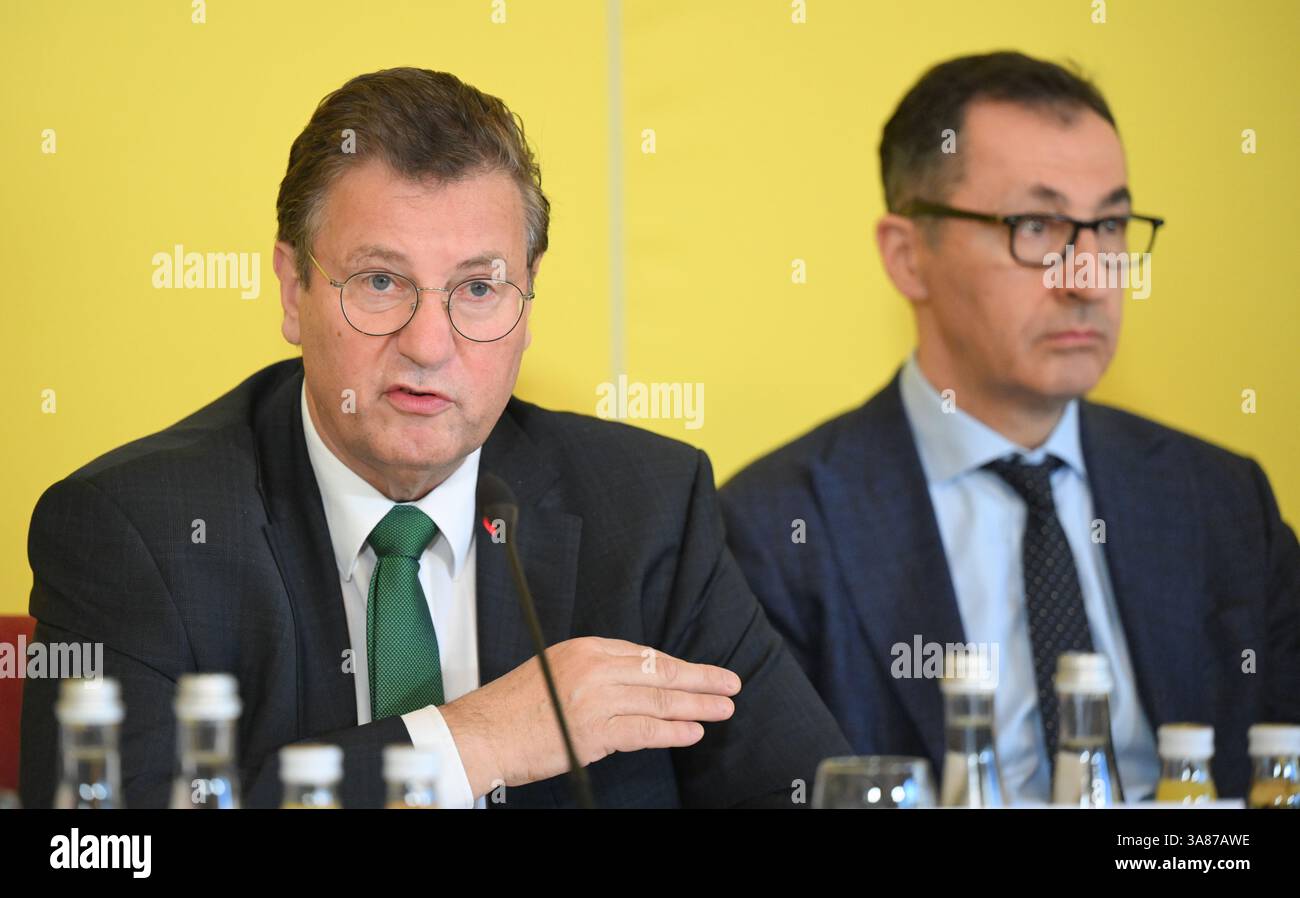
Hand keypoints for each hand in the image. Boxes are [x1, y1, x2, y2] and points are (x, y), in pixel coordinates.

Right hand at [441, 636, 741, 797]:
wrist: (482, 734)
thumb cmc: (515, 708)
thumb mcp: (556, 671)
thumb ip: (595, 672)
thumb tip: (637, 682)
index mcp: (585, 648)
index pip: (645, 655)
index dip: (679, 666)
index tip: (703, 672)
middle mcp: (593, 668)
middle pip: (660, 672)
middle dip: (701, 679)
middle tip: (731, 684)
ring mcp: (595, 700)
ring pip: (658, 701)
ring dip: (697, 706)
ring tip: (722, 709)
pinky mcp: (593, 731)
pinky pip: (644, 731)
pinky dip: (673, 732)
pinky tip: (693, 733)